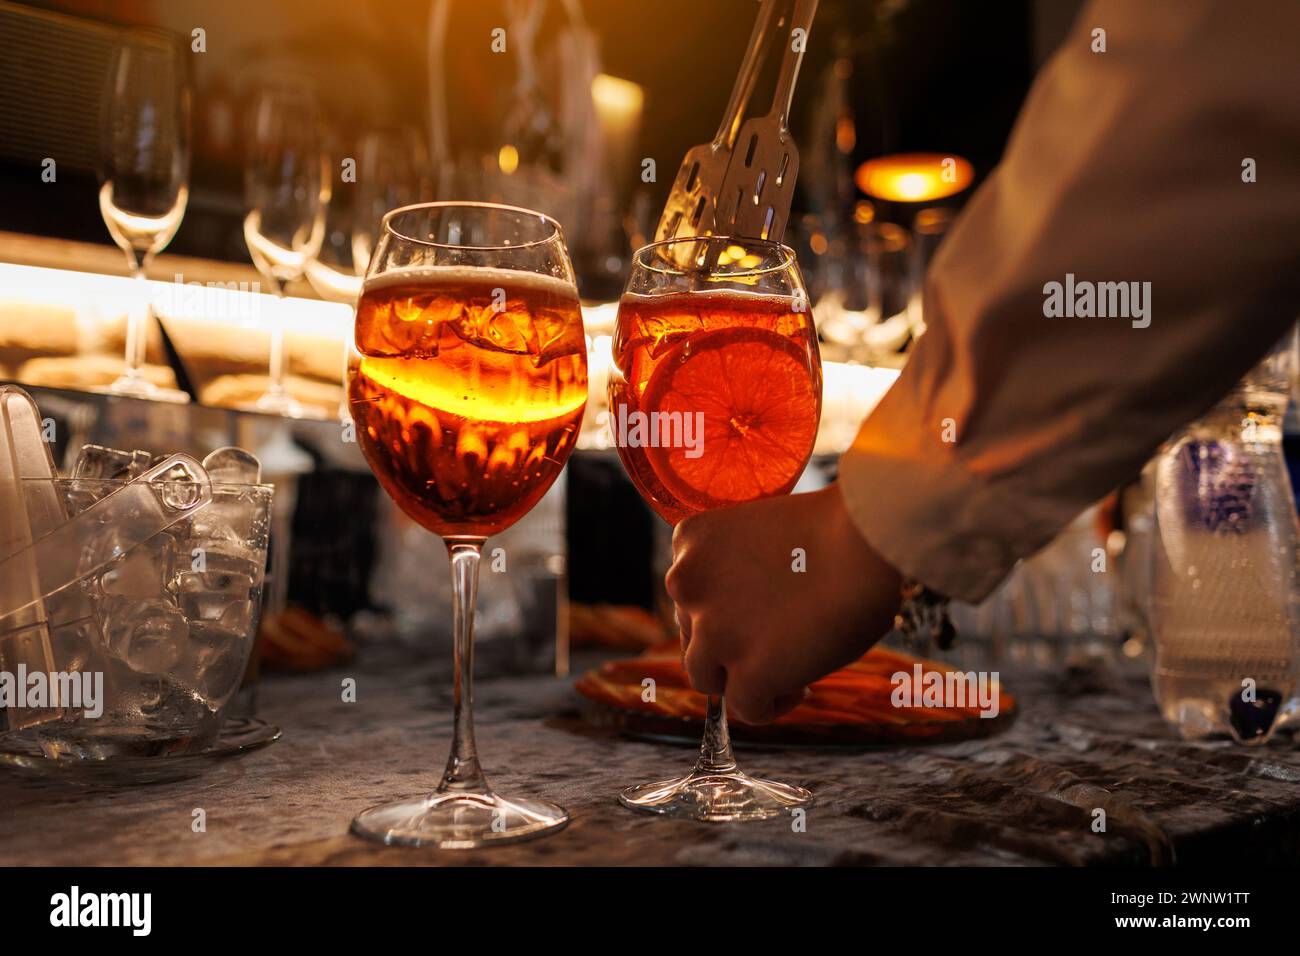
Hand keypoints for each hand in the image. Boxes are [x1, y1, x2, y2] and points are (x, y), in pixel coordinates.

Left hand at [666, 483, 902, 723]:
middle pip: (695, 636)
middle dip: (729, 644)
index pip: (691, 596)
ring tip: (784, 671)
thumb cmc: (835, 529)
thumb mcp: (762, 533)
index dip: (723, 611)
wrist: (866, 539)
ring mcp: (713, 632)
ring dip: (740, 679)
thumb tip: (748, 616)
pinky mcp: (747, 673)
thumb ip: (739, 571)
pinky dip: (772, 704)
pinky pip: (747, 708)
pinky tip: (802, 687)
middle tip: (773, 644)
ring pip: (707, 678)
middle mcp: (686, 585)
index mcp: (691, 542)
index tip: (758, 615)